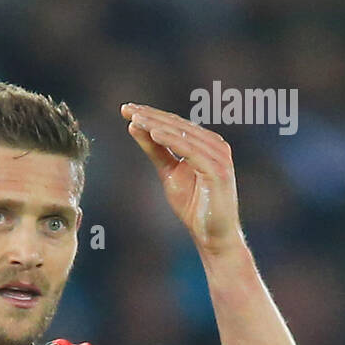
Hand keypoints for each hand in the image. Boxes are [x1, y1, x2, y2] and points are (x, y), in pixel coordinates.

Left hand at [120, 102, 242, 255]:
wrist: (212, 235)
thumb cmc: (194, 206)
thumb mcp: (169, 174)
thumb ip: (156, 151)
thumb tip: (135, 127)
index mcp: (204, 143)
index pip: (174, 124)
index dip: (150, 115)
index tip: (126, 109)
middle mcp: (214, 144)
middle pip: (177, 125)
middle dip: (150, 116)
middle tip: (127, 109)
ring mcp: (218, 156)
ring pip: (182, 135)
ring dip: (157, 125)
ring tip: (136, 119)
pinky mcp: (218, 170)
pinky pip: (191, 151)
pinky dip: (172, 140)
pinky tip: (154, 134)